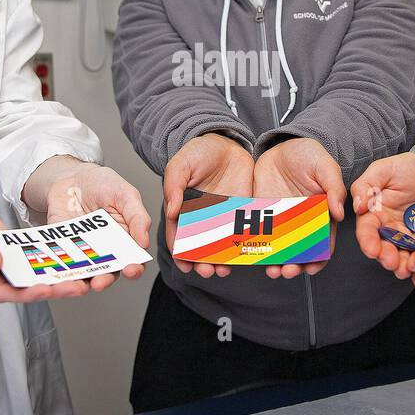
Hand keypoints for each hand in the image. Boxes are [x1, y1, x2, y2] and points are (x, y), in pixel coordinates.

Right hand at [0, 182, 93, 302]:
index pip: (1, 290)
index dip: (25, 294)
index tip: (47, 290)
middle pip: (21, 287)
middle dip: (49, 289)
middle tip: (76, 287)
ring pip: (27, 273)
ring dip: (51, 276)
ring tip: (77, 276)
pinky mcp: (4, 243)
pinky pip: (26, 254)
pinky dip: (43, 257)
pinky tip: (63, 255)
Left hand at [43, 162, 151, 291]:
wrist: (72, 178)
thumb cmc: (103, 185)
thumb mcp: (125, 195)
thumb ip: (137, 217)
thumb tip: (145, 243)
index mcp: (126, 240)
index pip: (133, 261)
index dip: (134, 269)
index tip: (131, 269)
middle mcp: (106, 251)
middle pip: (108, 273)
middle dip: (104, 280)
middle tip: (100, 282)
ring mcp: (83, 252)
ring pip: (84, 274)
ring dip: (81, 283)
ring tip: (78, 285)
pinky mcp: (62, 250)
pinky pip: (61, 265)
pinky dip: (58, 274)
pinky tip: (57, 276)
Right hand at [163, 133, 254, 277]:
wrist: (227, 142)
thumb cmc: (199, 152)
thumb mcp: (181, 164)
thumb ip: (173, 185)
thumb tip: (170, 209)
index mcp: (183, 210)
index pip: (178, 235)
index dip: (179, 251)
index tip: (183, 264)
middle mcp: (202, 219)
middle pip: (199, 247)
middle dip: (201, 262)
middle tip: (205, 272)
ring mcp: (223, 218)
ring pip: (220, 245)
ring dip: (220, 260)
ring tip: (222, 270)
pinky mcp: (242, 213)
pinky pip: (242, 233)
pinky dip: (242, 247)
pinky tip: (243, 257)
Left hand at [252, 137, 344, 278]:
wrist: (279, 145)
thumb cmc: (307, 154)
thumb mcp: (324, 166)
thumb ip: (334, 187)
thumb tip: (339, 213)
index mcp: (321, 215)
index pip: (323, 242)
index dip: (319, 258)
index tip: (312, 268)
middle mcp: (301, 223)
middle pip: (300, 251)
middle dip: (295, 265)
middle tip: (288, 271)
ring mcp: (280, 221)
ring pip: (279, 249)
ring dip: (276, 262)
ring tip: (273, 270)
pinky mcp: (261, 215)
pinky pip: (259, 236)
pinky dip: (257, 248)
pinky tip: (253, 255)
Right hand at [350, 153, 414, 282]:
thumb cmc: (409, 168)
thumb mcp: (384, 170)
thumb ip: (366, 186)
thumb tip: (357, 206)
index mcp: (375, 214)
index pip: (367, 230)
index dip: (368, 241)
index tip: (371, 250)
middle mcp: (389, 229)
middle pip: (384, 248)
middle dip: (386, 257)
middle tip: (391, 263)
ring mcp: (409, 237)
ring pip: (404, 256)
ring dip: (404, 265)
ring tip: (406, 270)